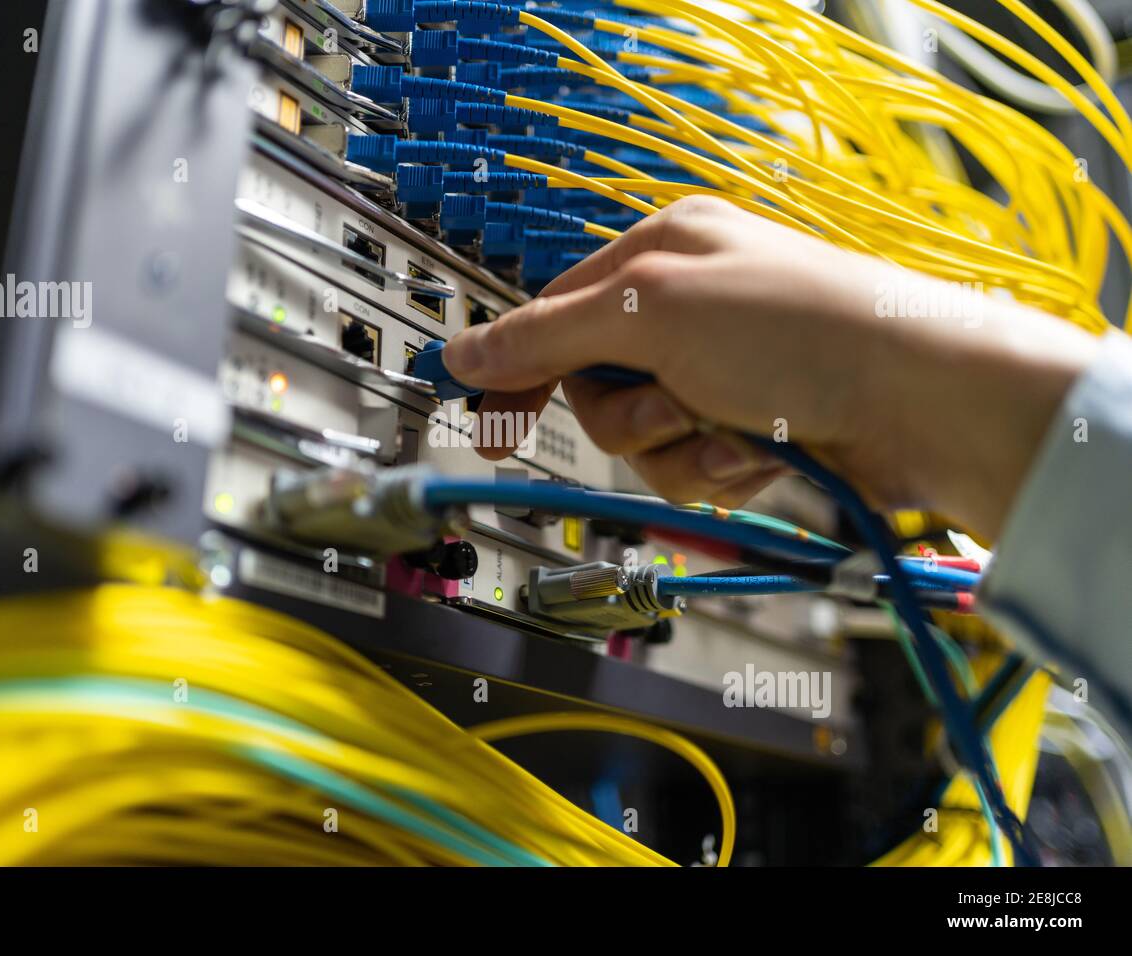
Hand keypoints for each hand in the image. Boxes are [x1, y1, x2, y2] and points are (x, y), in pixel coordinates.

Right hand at [443, 196, 1101, 538]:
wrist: (918, 402)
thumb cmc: (803, 331)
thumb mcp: (651, 313)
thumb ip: (544, 335)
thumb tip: (462, 349)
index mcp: (662, 254)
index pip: (556, 315)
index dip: (524, 367)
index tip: (495, 416)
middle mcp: (689, 310)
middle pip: (596, 389)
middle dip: (632, 416)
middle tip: (674, 406)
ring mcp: (720, 373)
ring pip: (641, 442)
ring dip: (680, 450)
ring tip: (734, 429)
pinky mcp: (750, 428)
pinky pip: (690, 470)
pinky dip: (720, 470)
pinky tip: (764, 451)